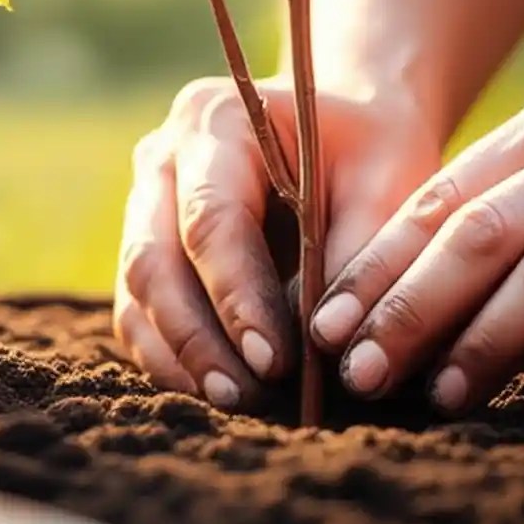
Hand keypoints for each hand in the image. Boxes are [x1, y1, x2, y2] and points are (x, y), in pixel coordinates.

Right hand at [114, 76, 440, 408]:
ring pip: (137, 292)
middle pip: (153, 259)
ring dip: (178, 355)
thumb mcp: (386, 180)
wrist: (346, 124)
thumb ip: (357, 253)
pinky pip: (141, 310)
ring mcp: (145, 203)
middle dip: (196, 337)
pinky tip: (213, 389)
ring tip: (233, 402)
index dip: (235, 295)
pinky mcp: (147, 247)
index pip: (210, 219)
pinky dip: (172, 356)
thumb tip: (323, 342)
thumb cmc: (370, 148)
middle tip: (243, 395)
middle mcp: (162, 159)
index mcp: (215, 121)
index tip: (273, 360)